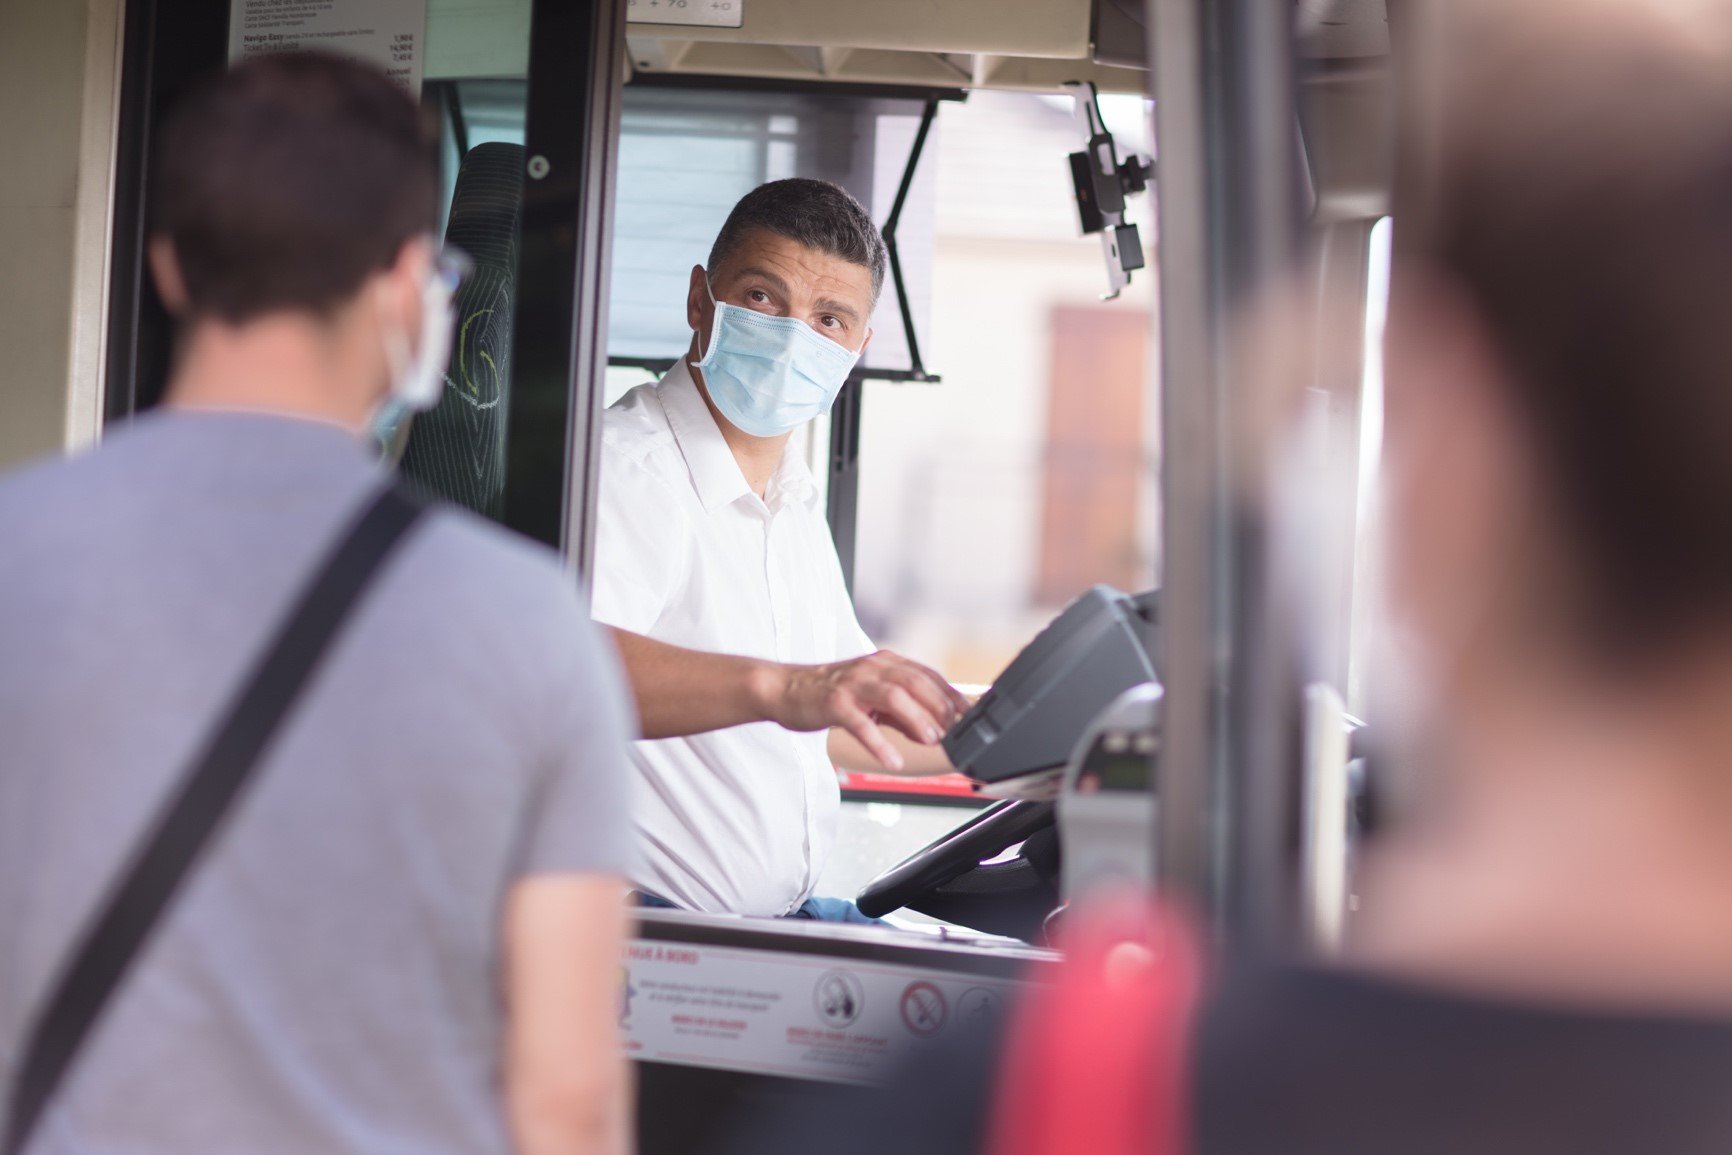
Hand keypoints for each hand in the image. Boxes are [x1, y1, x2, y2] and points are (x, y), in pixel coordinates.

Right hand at [763, 651, 970, 771]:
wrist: (784, 689)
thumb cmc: (830, 694)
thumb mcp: (871, 699)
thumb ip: (901, 712)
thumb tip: (932, 731)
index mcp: (884, 664)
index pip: (927, 675)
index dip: (950, 695)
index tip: (969, 715)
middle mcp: (872, 669)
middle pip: (915, 682)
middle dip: (940, 706)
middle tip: (954, 730)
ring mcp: (853, 684)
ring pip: (894, 696)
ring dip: (917, 719)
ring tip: (932, 740)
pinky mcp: (834, 703)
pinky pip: (861, 724)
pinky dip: (880, 743)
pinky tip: (893, 759)